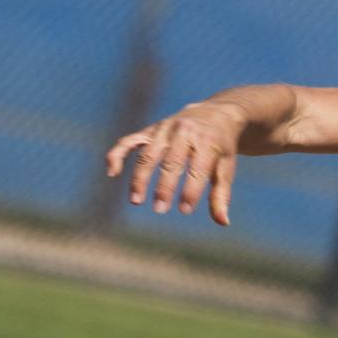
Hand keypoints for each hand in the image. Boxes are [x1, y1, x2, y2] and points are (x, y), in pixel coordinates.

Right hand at [104, 101, 245, 225]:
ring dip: (140, 177)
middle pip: (171, 161)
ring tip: (136, 200)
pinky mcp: (150, 129)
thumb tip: (223, 222)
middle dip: (164, 186)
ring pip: (148, 154)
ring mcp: (164, 129)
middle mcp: (184, 132)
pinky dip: (118, 154)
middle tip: (160, 209)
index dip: (190, 190)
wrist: (215, 114)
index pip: (197, 169)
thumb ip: (221, 195)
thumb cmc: (221, 148)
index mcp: (208, 141)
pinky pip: (130, 141)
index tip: (185, 210)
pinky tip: (111, 172)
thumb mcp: (226, 168)